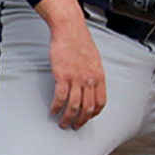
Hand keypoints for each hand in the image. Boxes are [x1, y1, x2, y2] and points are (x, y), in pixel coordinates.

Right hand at [36, 0, 106, 129]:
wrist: (70, 29)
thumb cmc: (81, 42)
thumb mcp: (94, 60)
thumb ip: (93, 74)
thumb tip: (91, 85)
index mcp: (99, 76)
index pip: (101, 102)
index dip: (94, 113)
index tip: (88, 118)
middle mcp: (90, 80)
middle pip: (88, 108)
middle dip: (81, 120)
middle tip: (75, 126)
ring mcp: (77, 78)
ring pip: (74, 106)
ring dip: (68, 118)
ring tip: (63, 123)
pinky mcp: (63, 75)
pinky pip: (61, 97)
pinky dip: (57, 107)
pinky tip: (54, 110)